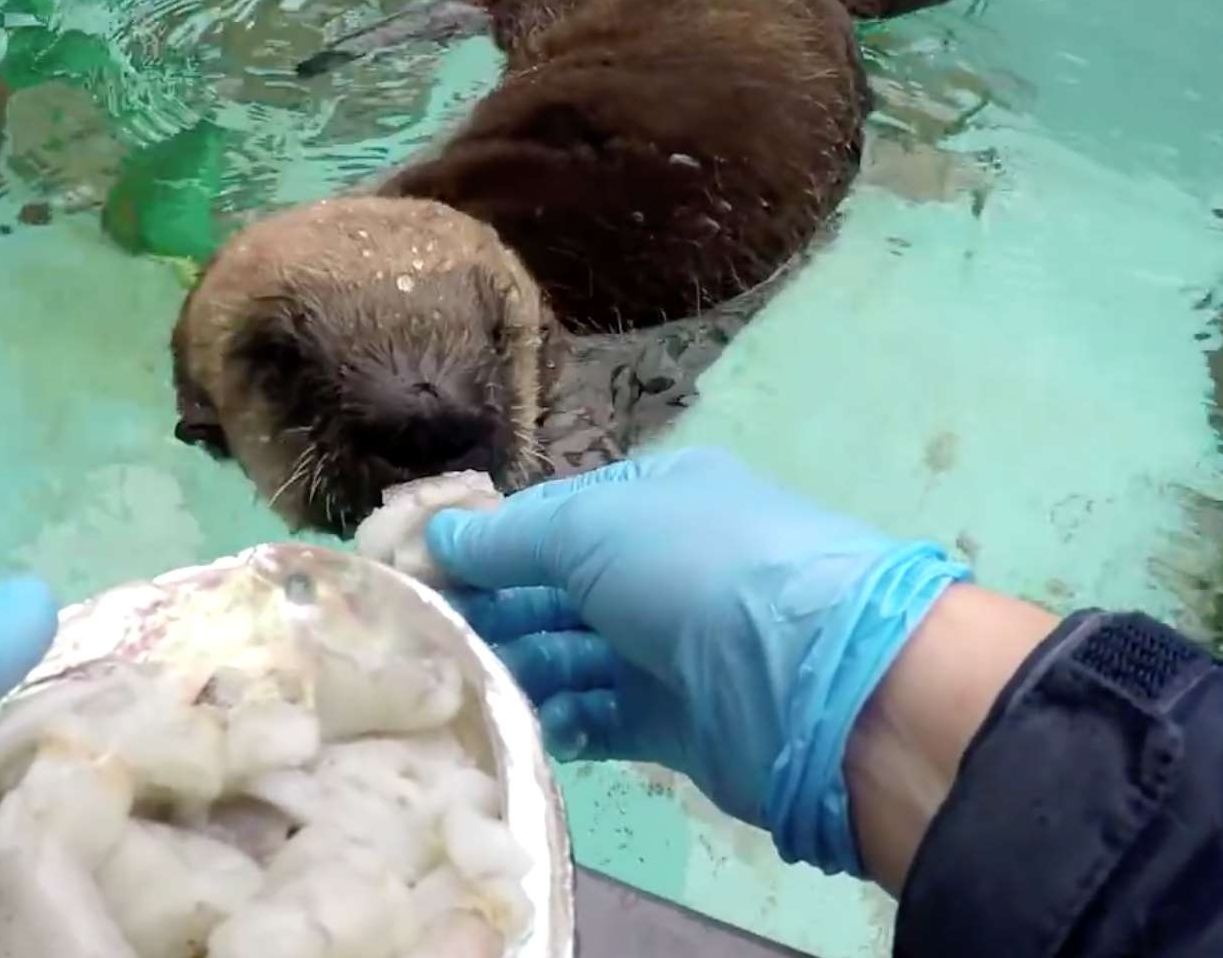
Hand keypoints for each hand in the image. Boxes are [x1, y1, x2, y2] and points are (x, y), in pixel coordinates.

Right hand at [426, 448, 966, 877]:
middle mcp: (660, 565)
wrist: (816, 681)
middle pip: (550, 588)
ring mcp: (668, 646)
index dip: (477, 543)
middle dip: (486, 609)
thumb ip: (507, 536)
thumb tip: (434, 535)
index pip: (545, 517)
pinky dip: (557, 720)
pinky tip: (519, 725)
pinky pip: (597, 717)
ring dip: (512, 668)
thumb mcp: (591, 524)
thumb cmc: (697, 569)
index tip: (406, 573)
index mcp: (650, 497)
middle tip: (416, 637)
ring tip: (454, 685)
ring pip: (567, 654)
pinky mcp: (674, 722)